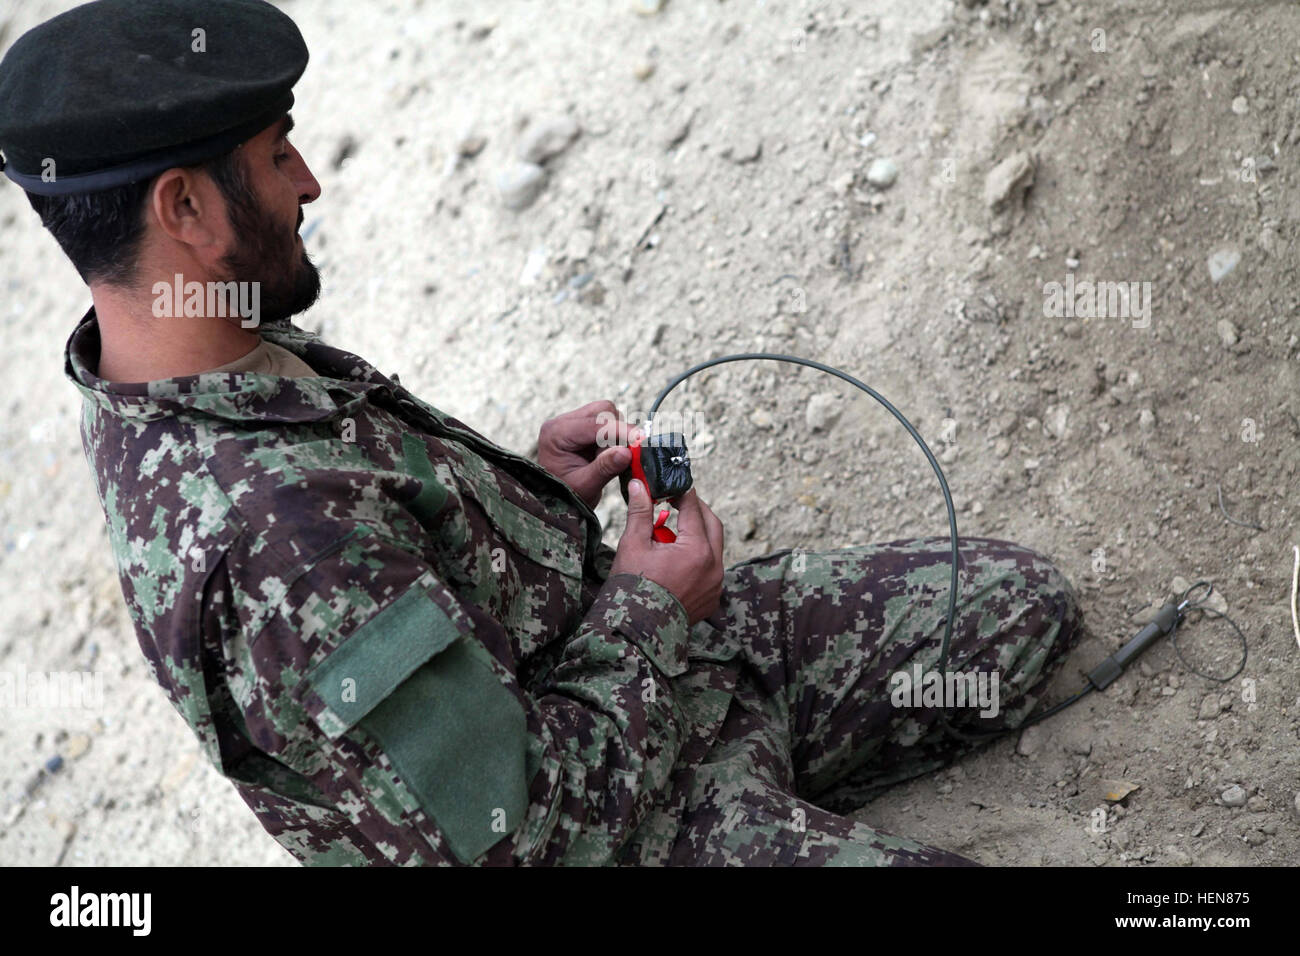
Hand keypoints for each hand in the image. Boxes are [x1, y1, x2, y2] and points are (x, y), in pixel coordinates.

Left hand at [537, 400, 642, 509]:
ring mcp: (572, 422)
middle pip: (603, 411)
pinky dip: (613, 436)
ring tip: (606, 459)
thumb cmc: (566, 494)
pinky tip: (605, 454)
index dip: (621, 431)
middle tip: (621, 456)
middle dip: (618, 431)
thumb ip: (605, 467)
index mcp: (556, 434)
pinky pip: (607, 422)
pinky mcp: (582, 426)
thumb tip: (627, 452)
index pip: (595, 425)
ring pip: (608, 413)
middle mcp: (562, 422)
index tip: (640, 440)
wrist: (556, 500)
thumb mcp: (585, 485)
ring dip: (616, 434)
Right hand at [611, 480, 723, 625]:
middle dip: (696, 510)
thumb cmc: (631, 586)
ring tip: (672, 533)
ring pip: (714, 548)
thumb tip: (639, 484)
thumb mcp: (633, 544)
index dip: (682, 493)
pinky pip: (712, 570)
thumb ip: (641, 511)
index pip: (693, 509)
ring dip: (698, 535)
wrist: (634, 631)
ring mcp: (715, 585)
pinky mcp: (712, 598)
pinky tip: (678, 559)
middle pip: (712, 524)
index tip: (672, 486)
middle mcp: (713, 566)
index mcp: (696, 550)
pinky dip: (699, 559)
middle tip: (678, 502)